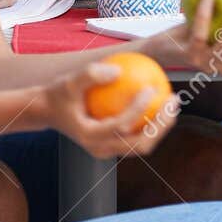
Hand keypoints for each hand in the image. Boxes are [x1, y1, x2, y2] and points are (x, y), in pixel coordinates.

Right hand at [39, 61, 179, 158]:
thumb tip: (118, 70)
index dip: (138, 110)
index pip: (120, 127)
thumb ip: (90, 75)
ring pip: (142, 145)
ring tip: (172, 103)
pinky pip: (138, 137)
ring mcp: (108, 151)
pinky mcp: (114, 147)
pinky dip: (152, 124)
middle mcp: (100, 149)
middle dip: (161, 126)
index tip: (150, 88)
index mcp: (89, 137)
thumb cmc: (59, 95)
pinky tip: (161, 102)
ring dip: (161, 127)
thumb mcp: (68, 82)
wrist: (49, 112)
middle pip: (139, 144)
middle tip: (172, 101)